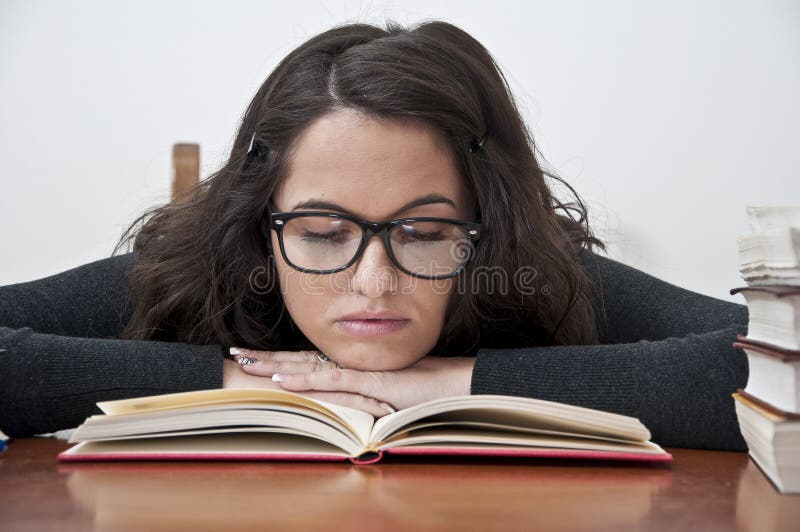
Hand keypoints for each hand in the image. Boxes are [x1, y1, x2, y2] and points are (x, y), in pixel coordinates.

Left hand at [230, 348, 475, 413]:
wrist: (453, 386)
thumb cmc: (423, 391)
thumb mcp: (386, 396)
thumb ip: (363, 395)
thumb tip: (341, 401)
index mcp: (352, 367)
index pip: (308, 362)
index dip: (281, 359)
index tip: (257, 356)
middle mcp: (351, 365)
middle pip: (301, 361)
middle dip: (267, 358)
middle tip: (237, 353)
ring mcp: (360, 372)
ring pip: (309, 368)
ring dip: (276, 366)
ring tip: (248, 363)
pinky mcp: (370, 383)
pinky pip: (332, 382)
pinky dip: (306, 382)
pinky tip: (283, 381)